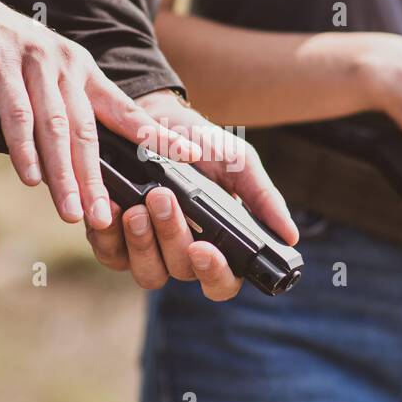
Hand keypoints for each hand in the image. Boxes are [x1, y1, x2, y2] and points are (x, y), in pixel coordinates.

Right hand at [0, 0, 200, 229]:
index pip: (125, 109)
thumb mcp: (36, 76)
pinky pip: (17, 113)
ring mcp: (34, 62)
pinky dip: (24, 149)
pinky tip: (31, 177)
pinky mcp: (0, 64)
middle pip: (88, 131)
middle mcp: (65, 65)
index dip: (157, 135)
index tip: (190, 157)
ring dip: (64, 174)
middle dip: (97, 180)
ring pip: (56, 128)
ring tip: (71, 210)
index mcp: (81, 70)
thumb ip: (53, 112)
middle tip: (103, 217)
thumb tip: (64, 164)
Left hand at [84, 90, 298, 300]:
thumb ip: (262, 197)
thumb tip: (290, 233)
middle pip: (182, 272)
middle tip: (163, 197)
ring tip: (140, 204)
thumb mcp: (239, 163)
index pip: (223, 282)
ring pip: (148, 272)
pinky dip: (111, 236)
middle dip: (172, 235)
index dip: (216, 274)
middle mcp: (184, 256)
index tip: (204, 249)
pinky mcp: (115, 243)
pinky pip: (112, 255)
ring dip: (143, 241)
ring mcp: (149, 253)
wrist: (154, 118)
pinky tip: (115, 208)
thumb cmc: (202, 144)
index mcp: (219, 246)